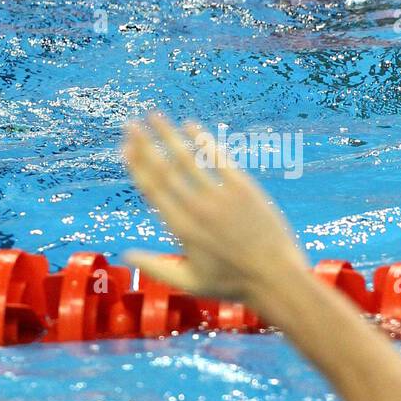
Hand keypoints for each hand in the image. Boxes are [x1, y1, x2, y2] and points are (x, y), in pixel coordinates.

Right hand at [121, 113, 307, 301]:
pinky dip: (204, 141)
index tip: (125, 148)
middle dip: (145, 145)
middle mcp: (196, 209)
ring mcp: (221, 197)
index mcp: (180, 229)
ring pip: (188, 159)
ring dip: (169, 135)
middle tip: (130, 124)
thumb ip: (154, 266)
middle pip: (165, 170)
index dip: (137, 166)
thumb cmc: (231, 284)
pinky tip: (191, 125)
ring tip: (154, 116)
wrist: (276, 279)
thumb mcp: (187, 282)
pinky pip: (219, 159)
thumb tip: (124, 254)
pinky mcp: (245, 190)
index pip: (152, 190)